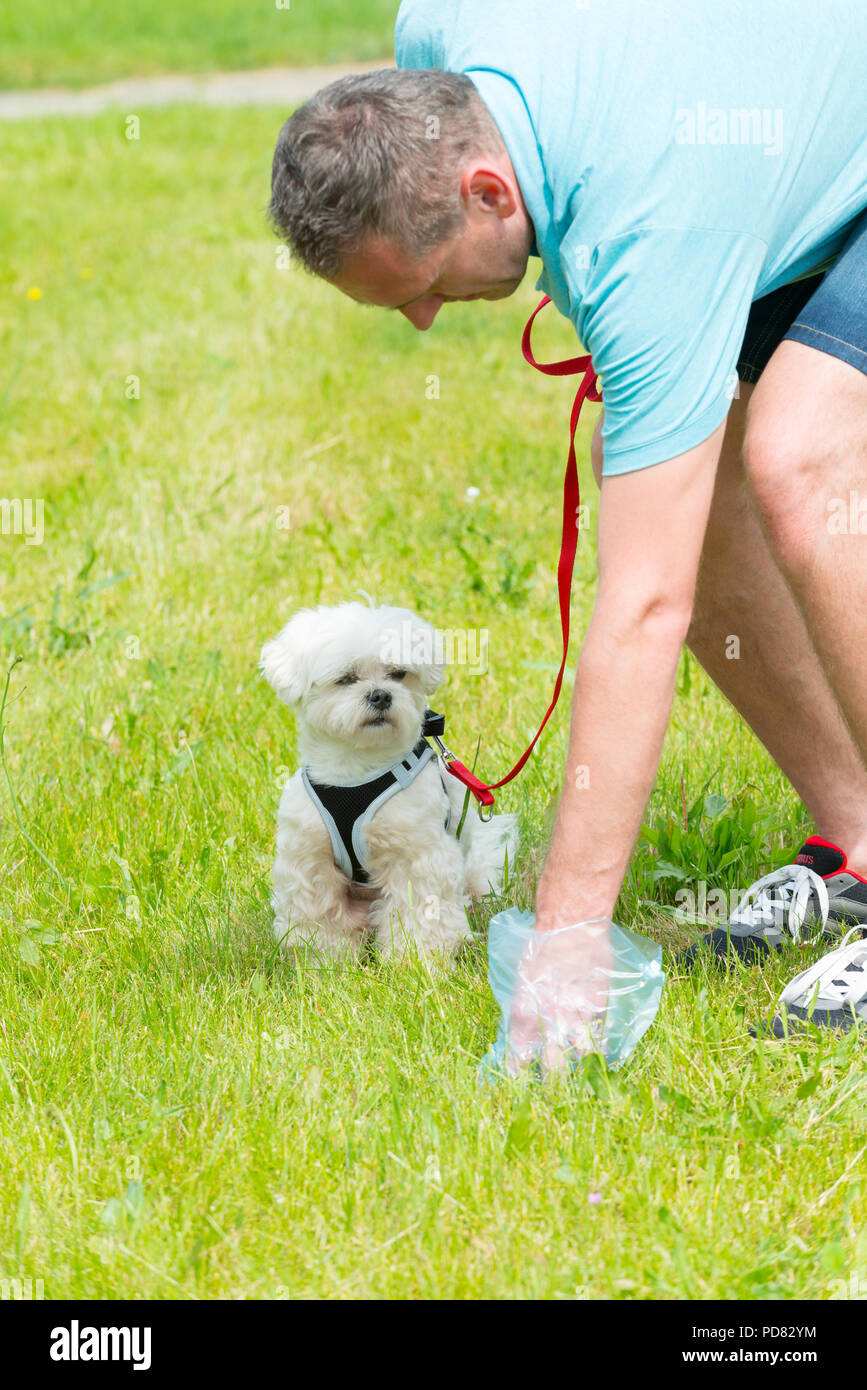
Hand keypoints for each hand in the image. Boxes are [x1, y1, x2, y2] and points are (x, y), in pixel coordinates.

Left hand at [506, 918, 614, 1075]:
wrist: (570, 925)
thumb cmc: (539, 946)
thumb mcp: (521, 979)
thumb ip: (523, 1008)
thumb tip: (520, 1033)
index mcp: (524, 1014)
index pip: (518, 1057)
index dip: (518, 1073)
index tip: (518, 1081)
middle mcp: (552, 1020)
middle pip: (553, 1068)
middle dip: (553, 1082)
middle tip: (553, 1088)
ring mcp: (579, 1015)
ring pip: (582, 1057)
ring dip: (580, 1064)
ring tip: (581, 1070)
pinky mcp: (601, 1006)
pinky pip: (602, 1036)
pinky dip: (601, 1045)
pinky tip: (600, 1052)